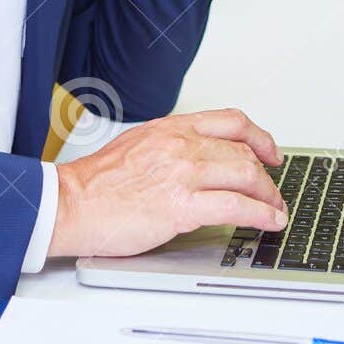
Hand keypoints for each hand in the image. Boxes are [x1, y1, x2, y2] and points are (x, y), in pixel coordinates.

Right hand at [48, 109, 287, 257]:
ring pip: (247, 175)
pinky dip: (261, 214)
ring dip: (269, 196)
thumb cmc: (95, 184)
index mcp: (171, 128)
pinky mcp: (182, 205)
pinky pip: (237, 206)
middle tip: (273, 191)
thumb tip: (197, 161)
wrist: (69, 204)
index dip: (259, 137)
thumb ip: (170, 147)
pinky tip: (268, 221)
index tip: (270, 152)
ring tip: (275, 210)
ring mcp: (183, 173)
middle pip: (244, 151)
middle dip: (266, 175)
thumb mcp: (137, 146)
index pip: (230, 121)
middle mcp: (181, 144)